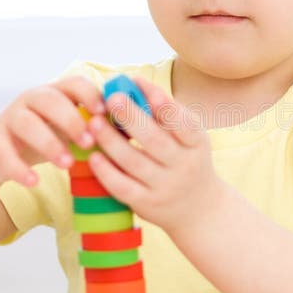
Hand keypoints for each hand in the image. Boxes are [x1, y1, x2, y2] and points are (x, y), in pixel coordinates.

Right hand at [0, 76, 105, 186]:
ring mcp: (11, 118)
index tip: (103, 113)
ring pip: (27, 124)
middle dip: (72, 120)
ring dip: (49, 143)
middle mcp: (32, 99)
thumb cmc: (48, 136)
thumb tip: (135, 130)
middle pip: (50, 100)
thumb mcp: (71, 128)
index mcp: (57, 93)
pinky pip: (4, 153)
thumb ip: (96, 126)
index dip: (90, 95)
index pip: (75, 84)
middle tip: (89, 143)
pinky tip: (33, 182)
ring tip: (67, 164)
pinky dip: (19, 169)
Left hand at [85, 76, 225, 237]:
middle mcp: (184, 166)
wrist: (198, 210)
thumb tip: (135, 83)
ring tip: (94, 122)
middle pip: (155, 140)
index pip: (184, 122)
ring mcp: (165, 187)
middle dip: (131, 117)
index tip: (140, 84)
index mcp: (197, 144)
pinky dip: (107, 172)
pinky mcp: (147, 205)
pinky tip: (94, 157)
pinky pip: (123, 188)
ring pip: (134, 162)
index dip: (163, 104)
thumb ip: (166, 114)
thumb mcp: (189, 138)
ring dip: (111, 141)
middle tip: (111, 98)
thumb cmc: (187, 160)